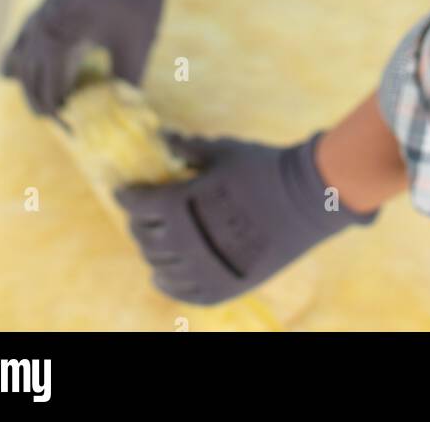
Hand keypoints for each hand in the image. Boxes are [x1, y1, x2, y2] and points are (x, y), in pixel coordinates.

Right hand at [0, 0, 194, 117]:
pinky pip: (24, 33)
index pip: (49, 92)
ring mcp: (42, 9)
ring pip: (20, 55)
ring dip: (30, 79)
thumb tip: (125, 113)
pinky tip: (26, 66)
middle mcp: (42, 26)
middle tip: (61, 122)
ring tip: (46, 100)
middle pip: (30, 78)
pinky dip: (22, 54)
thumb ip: (127, 81)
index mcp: (59, 41)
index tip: (75, 133)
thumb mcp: (137, 44)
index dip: (60, 116)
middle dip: (42, 102)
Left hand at [113, 128, 380, 305]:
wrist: (307, 198)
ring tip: (152, 241)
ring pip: (160, 267)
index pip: (139, 205)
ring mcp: (207, 268)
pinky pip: (185, 292)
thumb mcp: (222, 151)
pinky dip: (169, 283)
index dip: (127, 197)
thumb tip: (162, 137)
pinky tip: (163, 274)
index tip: (123, 191)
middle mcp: (188, 240)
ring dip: (151, 252)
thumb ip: (188, 147)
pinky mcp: (226, 286)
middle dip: (138, 222)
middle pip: (145, 237)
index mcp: (184, 202)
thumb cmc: (263, 167)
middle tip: (140, 213)